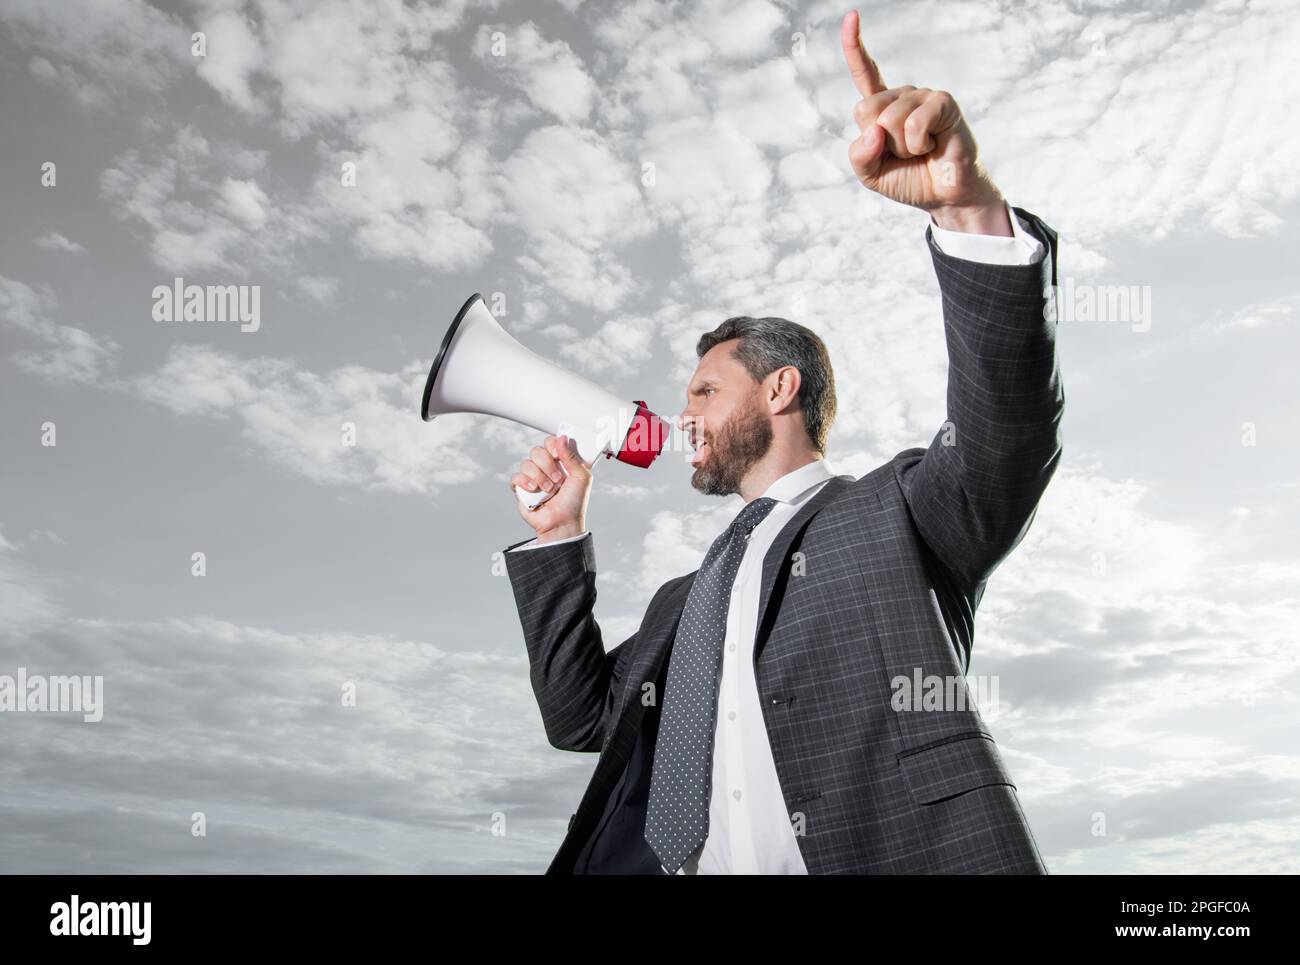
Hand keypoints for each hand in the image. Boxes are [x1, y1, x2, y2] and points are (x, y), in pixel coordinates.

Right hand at [509, 434, 592, 540]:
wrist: (562, 523)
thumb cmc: (574, 503)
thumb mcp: (582, 477)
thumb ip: (572, 456)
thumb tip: (562, 438)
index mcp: (560, 462)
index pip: (551, 442)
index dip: (552, 445)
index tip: (557, 455)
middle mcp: (546, 467)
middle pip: (537, 450)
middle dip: (547, 465)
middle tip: (557, 479)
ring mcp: (533, 477)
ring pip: (526, 463)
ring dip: (539, 477)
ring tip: (549, 489)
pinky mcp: (522, 488)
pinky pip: (516, 477)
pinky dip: (525, 482)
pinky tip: (534, 490)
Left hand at [840, 9, 1009, 234]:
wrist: (943, 196)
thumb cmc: (909, 180)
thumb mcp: (871, 174)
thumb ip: (859, 156)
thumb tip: (872, 132)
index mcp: (882, 108)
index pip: (865, 73)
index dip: (855, 47)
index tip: (851, 17)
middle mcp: (902, 95)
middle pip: (866, 109)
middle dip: (879, 142)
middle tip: (902, 153)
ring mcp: (923, 96)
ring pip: (889, 119)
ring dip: (901, 147)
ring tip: (920, 151)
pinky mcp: (942, 103)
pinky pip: (914, 123)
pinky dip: (917, 144)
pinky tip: (932, 145)